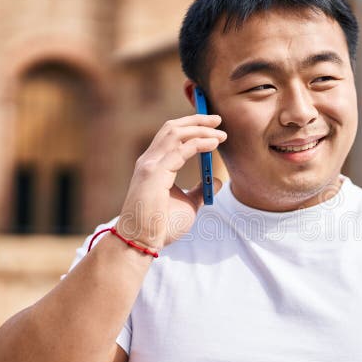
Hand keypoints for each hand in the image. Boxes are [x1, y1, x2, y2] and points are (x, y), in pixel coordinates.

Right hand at [114, 114, 225, 250]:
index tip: (213, 126)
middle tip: (218, 120)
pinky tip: (214, 144)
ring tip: (220, 132)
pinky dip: (199, 143)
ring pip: (176, 133)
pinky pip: (181, 150)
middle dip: (196, 120)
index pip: (171, 135)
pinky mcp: (154, 173)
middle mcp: (149, 160)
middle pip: (172, 128)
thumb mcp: (188, 204)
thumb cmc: (160, 226)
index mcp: (154, 165)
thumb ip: (200, 190)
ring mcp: (150, 165)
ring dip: (199, 129)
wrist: (141, 242)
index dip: (191, 126)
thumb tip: (216, 180)